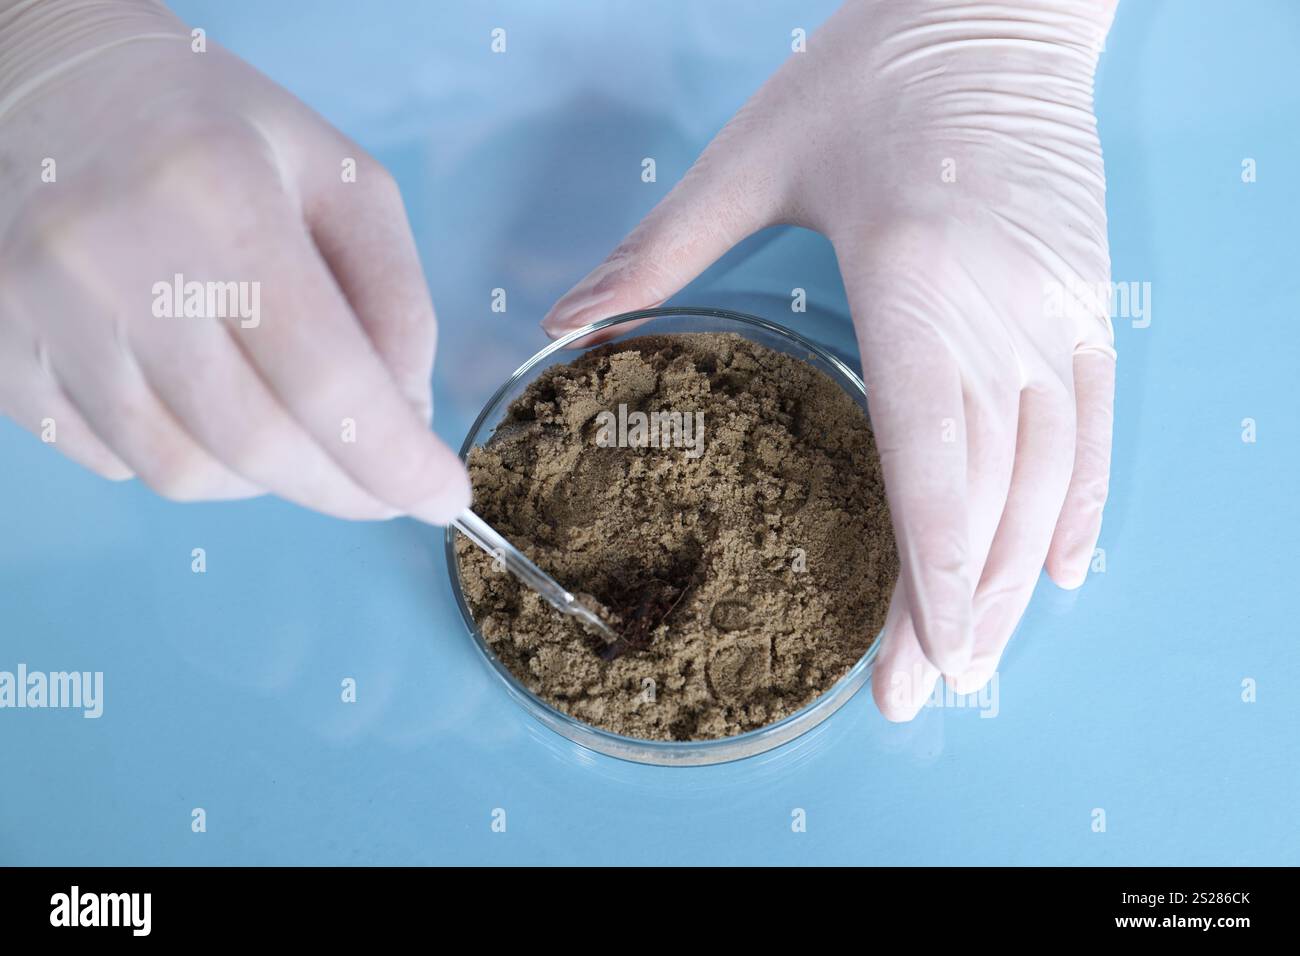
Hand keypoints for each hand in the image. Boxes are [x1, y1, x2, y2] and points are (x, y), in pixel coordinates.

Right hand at [0, 0, 468, 522]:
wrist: (49, 81)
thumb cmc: (218, 131)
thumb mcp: (342, 181)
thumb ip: (395, 299)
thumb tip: (406, 419)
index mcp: (218, 198)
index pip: (323, 376)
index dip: (393, 459)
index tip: (442, 497)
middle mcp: (114, 260)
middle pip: (254, 445)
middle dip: (341, 487)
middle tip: (382, 486)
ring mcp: (38, 312)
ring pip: (181, 471)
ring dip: (263, 476)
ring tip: (289, 423)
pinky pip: (113, 460)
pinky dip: (183, 454)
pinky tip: (202, 397)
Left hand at [541, 0, 1117, 717]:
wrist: (997, 1)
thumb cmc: (874, 68)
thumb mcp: (757, 152)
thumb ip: (663, 249)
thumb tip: (561, 321)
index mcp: (917, 281)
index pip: (928, 461)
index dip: (924, 575)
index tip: (909, 663)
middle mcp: (1001, 311)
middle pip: (986, 495)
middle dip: (955, 612)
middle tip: (922, 697)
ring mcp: (1056, 309)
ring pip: (1046, 476)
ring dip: (1012, 581)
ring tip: (976, 661)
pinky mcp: (1085, 298)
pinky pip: (1095, 422)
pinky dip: (1080, 504)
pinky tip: (1058, 571)